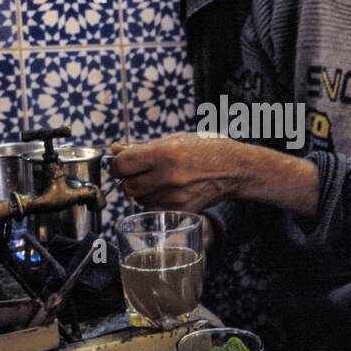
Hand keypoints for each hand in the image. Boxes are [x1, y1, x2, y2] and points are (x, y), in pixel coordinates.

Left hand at [108, 134, 247, 212]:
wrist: (235, 169)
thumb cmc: (207, 149)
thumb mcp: (175, 140)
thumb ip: (142, 147)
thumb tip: (115, 150)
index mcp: (164, 153)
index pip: (121, 165)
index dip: (117, 165)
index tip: (122, 164)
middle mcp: (168, 176)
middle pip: (128, 186)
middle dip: (130, 179)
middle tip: (142, 172)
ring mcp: (175, 196)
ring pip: (140, 200)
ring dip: (143, 191)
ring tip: (160, 180)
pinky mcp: (181, 210)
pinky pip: (154, 208)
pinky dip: (155, 201)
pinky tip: (168, 191)